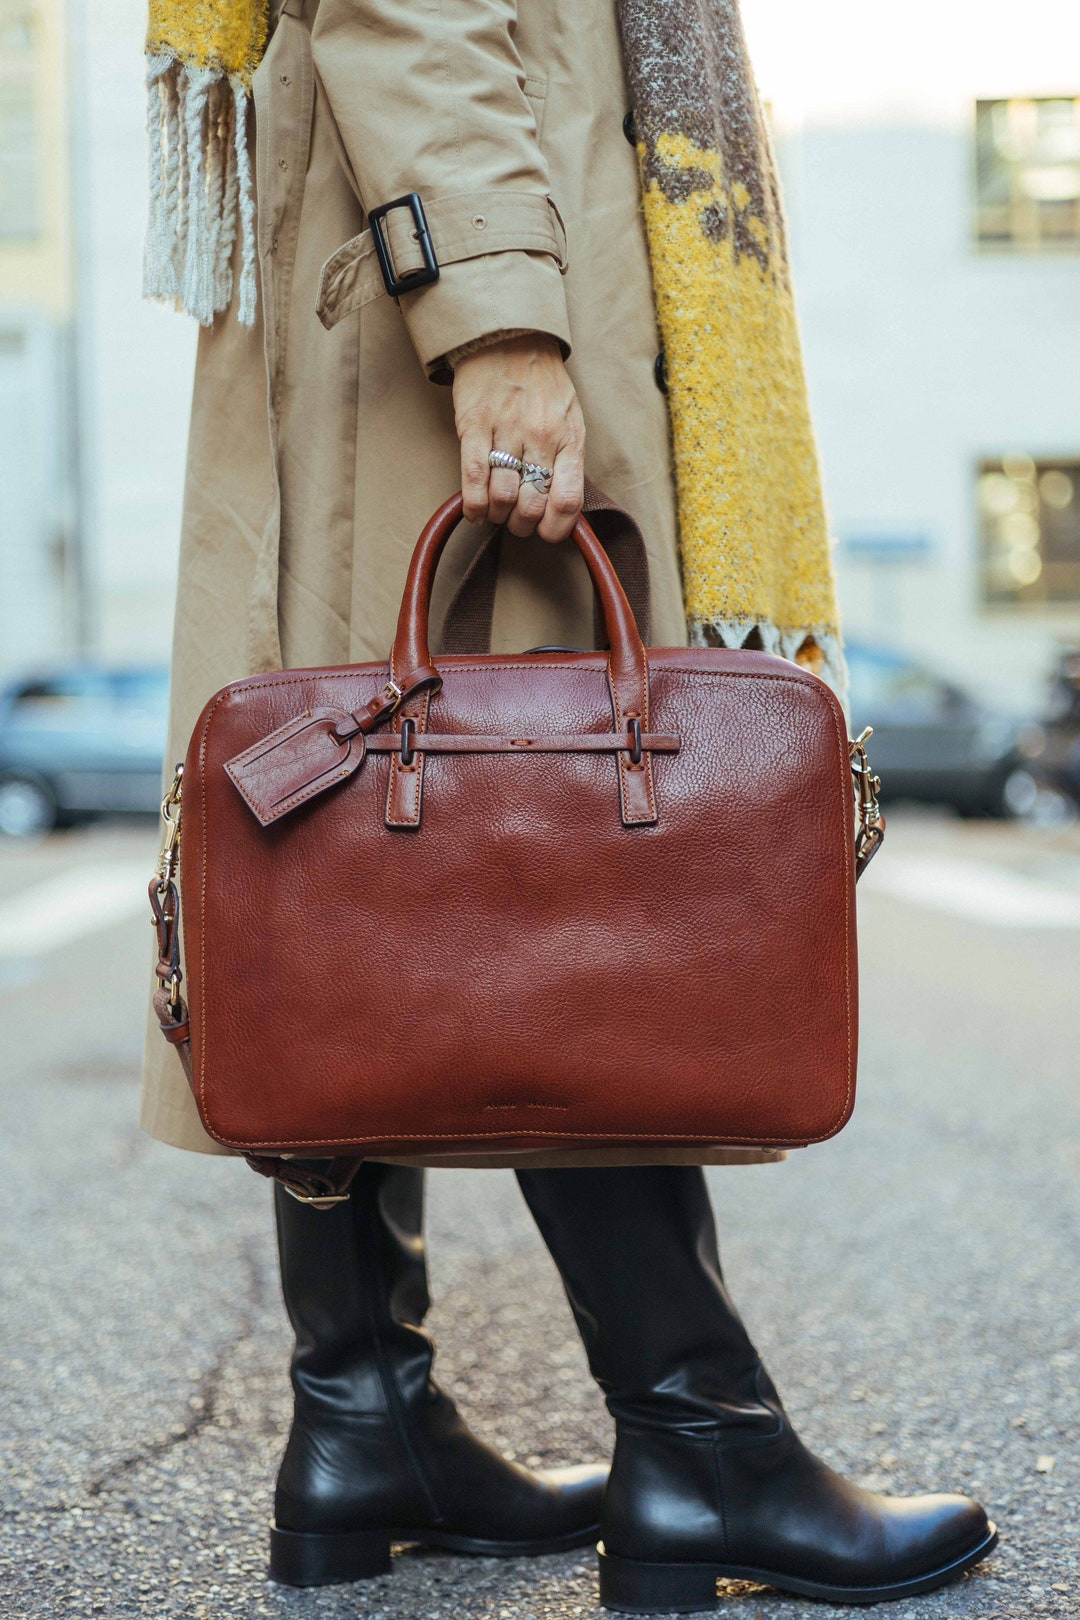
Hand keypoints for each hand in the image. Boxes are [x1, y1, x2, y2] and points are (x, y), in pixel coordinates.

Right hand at [453, 334, 585, 542]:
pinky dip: (474, 504)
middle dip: (522, 525)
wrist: (509, 336)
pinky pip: (474, 477)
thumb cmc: (542, 382)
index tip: (546, 533)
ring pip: (503, 496)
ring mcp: (507, 430)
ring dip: (498, 515)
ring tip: (496, 512)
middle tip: (516, 522)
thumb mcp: (570, 417)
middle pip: (532, 505)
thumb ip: (567, 458)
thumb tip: (560, 506)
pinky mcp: (474, 425)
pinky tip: (475, 511)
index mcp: (569, 438)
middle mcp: (541, 436)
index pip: (568, 501)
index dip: (556, 529)